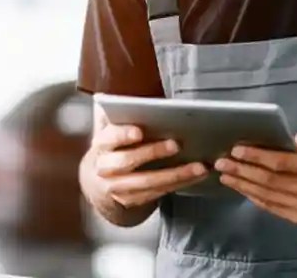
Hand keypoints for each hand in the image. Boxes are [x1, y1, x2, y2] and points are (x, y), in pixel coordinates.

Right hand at [86, 115, 208, 209]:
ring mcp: (117, 188)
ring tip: (199, 167)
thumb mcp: (110, 132)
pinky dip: (179, 184)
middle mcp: (105, 168)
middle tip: (176, 145)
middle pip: (127, 161)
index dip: (123, 135)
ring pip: (147, 182)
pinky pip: (157, 193)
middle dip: (153, 152)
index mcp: (101, 145)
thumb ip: (117, 116)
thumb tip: (111, 96)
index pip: (109, 138)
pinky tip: (195, 176)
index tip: (139, 132)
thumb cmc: (112, 150)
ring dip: (176, 175)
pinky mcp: (131, 201)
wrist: (98, 186)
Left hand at [215, 130, 296, 224]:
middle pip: (270, 181)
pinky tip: (240, 187)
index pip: (281, 163)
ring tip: (225, 175)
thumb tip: (295, 140)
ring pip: (267, 196)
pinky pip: (271, 207)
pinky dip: (253, 197)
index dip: (257, 157)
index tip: (236, 150)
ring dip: (243, 185)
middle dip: (242, 171)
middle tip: (221, 162)